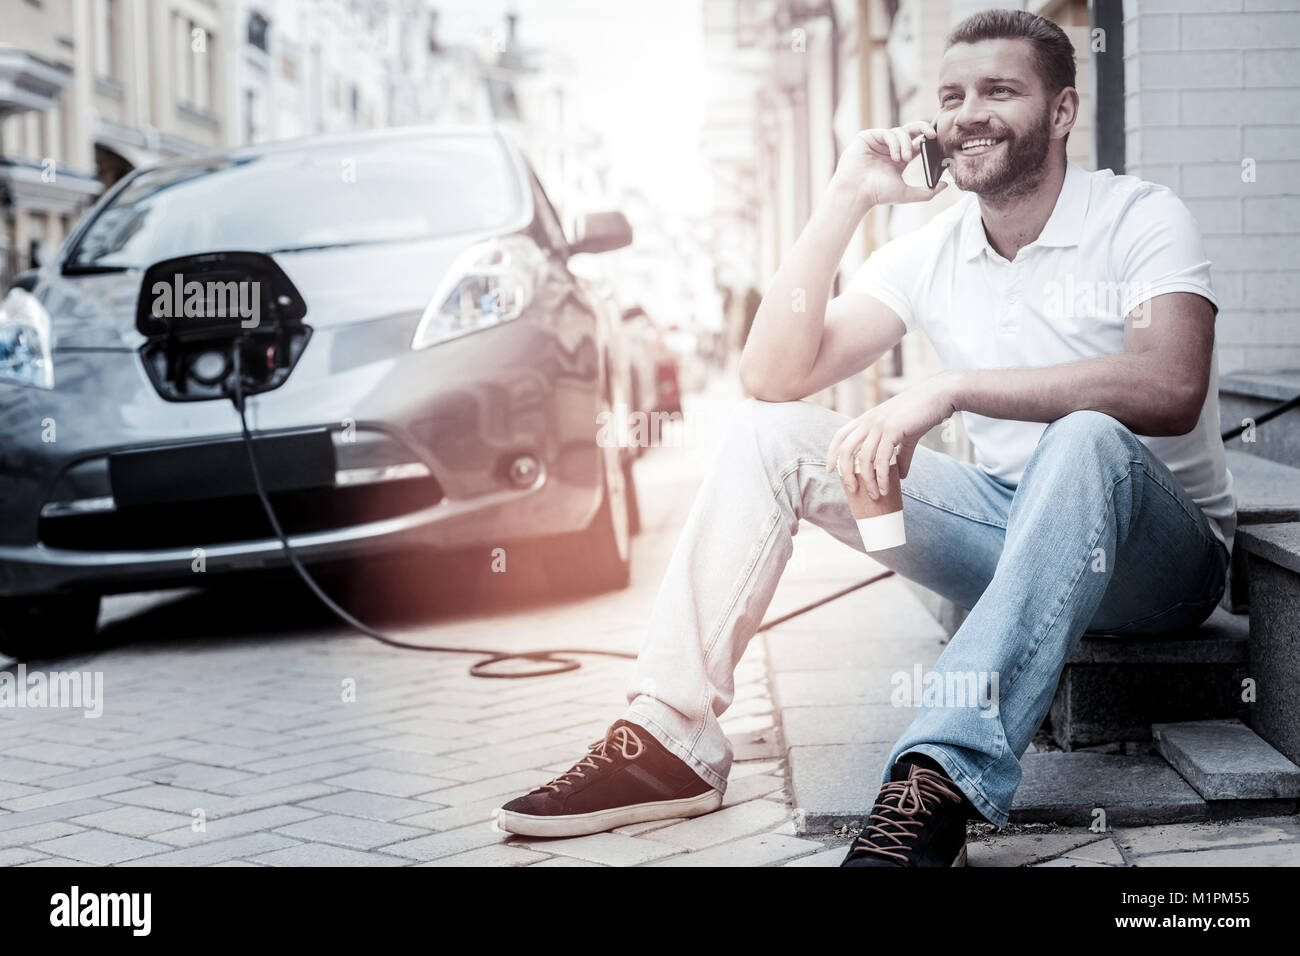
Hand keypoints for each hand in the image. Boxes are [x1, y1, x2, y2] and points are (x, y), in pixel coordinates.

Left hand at [825, 372, 959, 498]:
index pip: (840, 436)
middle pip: (846, 450)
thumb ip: (900, 454)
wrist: (938, 396)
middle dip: (846, 473)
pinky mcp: (893, 430)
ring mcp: (879, 425)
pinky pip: (882, 460)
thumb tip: (901, 475)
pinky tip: (887, 488)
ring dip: (868, 481)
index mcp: (867, 419)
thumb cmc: (921, 413)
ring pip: (864, 459)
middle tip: (852, 490)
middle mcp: (869, 421)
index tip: (830, 470)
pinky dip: (882, 477)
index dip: (832, 453)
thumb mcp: (905, 434)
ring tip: (875, 496)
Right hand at [832, 121, 949, 207]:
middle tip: (932, 135)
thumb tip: (946, 184)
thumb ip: (928, 191)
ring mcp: (879, 141)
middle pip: (911, 130)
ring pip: (901, 132)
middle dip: (924, 128)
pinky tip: (894, 156)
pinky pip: (888, 132)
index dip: (928, 140)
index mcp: (899, 159)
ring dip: (906, 144)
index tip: (937, 141)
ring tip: (903, 159)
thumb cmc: (878, 194)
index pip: (917, 143)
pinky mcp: (868, 137)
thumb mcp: (907, 193)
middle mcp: (890, 148)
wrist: (857, 192)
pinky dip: (895, 142)